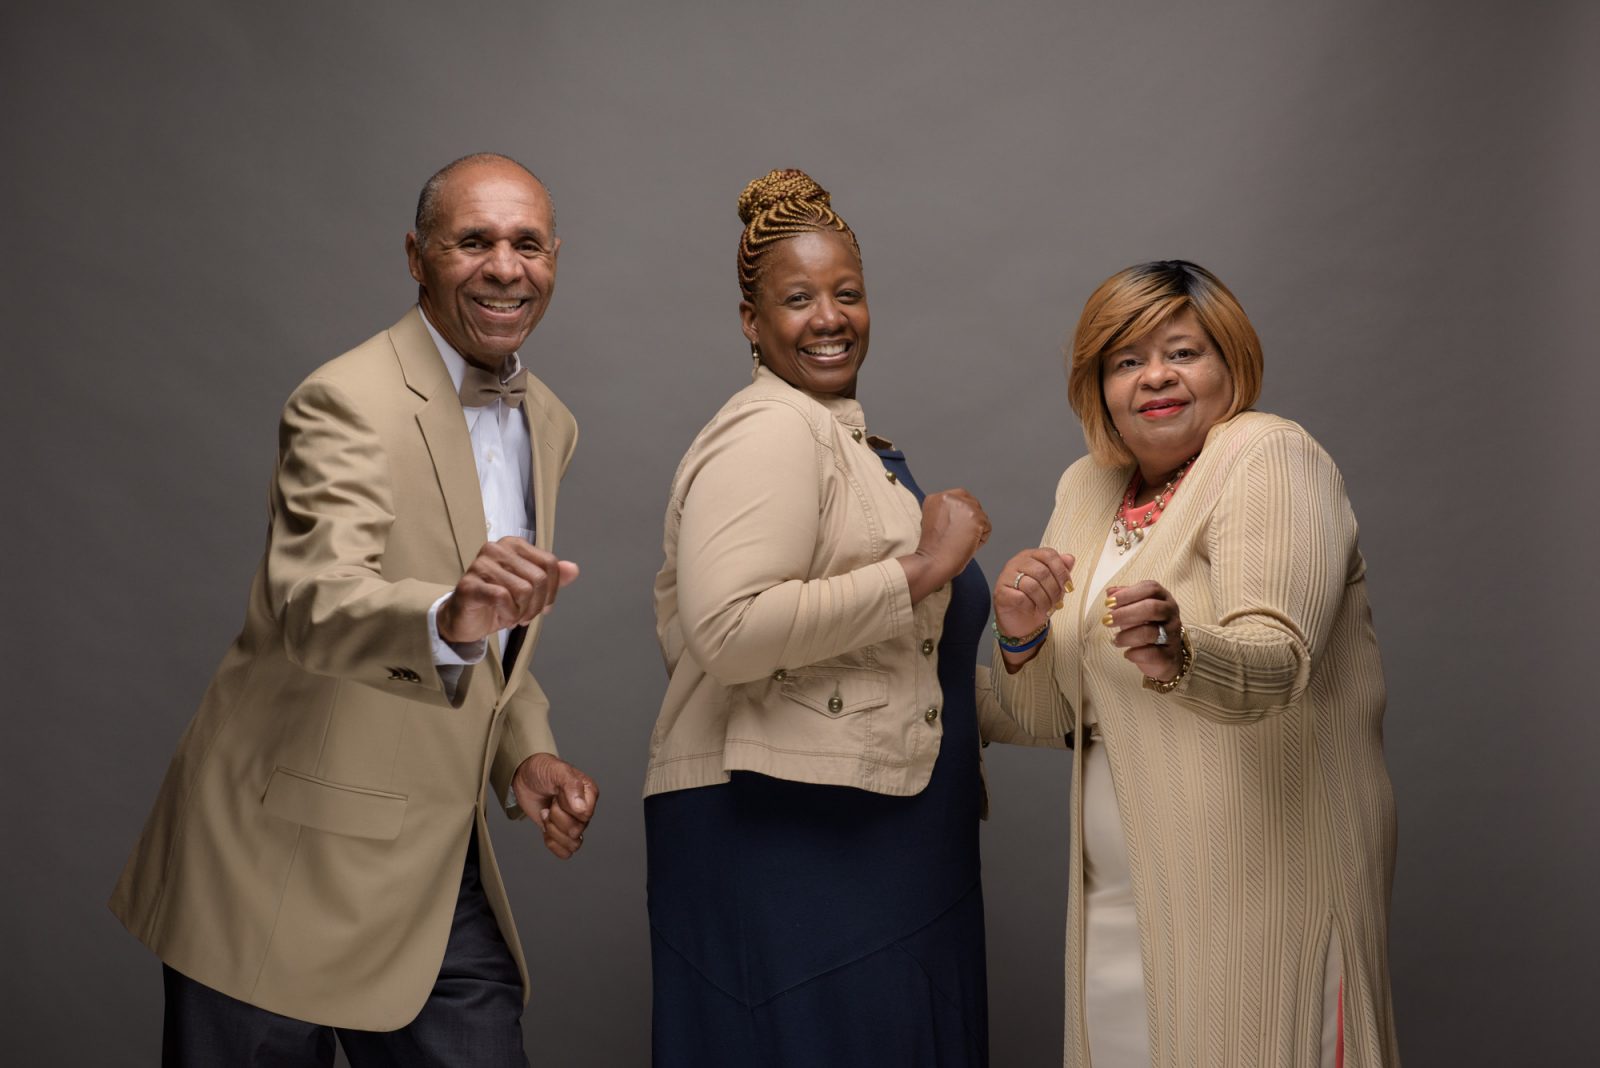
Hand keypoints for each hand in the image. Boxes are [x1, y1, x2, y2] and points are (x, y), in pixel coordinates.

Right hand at [437, 537, 578, 643]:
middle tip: (524, 615)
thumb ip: (551, 578)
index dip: (552, 591)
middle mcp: (496, 548)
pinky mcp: (470, 584)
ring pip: (524, 590)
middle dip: (537, 605)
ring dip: (522, 612)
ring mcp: (481, 564)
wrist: (464, 619)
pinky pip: (504, 598)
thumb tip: (573, 569)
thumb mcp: (530, 590)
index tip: (542, 605)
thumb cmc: (496, 602)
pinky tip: (501, 617)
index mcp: (513, 545)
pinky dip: (508, 615)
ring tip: (511, 615)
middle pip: (540, 578)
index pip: (550, 564)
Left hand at [511, 753, 598, 859]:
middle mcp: (584, 811)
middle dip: (556, 819)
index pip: (585, 815)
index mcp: (589, 794)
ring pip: (573, 845)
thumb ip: (571, 786)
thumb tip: (581, 809)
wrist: (525, 777)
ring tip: (547, 815)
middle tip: (550, 804)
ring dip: (553, 832)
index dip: (567, 809)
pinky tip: (545, 829)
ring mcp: (573, 823)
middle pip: (576, 831)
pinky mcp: (561, 833)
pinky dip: (553, 844)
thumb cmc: (543, 770)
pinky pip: (565, 852)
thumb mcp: (557, 771)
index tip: (558, 796)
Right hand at [898, 489, 990, 603]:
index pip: (959, 498)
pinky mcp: (976, 517)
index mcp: (936, 498)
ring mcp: (963, 505)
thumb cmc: (933, 550)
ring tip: (959, 542)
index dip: (960, 515)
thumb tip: (962, 515)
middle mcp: (949, 497)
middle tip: (958, 537)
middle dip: (970, 520)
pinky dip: (980, 540)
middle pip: (972, 504)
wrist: (933, 561)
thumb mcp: (933, 522)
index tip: (953, 529)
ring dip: (974, 531)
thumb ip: (946, 512)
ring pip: (980, 517)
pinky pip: (987, 528)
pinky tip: (966, 545)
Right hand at [993, 548, 1073, 670]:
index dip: (1062, 571)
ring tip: (1046, 608)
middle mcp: (1016, 563)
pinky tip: (1032, 609)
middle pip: (1042, 571)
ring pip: (1032, 585)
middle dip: (1054, 590)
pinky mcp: (1001, 592)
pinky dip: (1030, 606)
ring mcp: (1006, 577)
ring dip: (1044, 600)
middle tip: (1057, 602)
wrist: (1021, 620)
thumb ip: (1061, 569)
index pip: (1049, 554)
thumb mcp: (1054, 584)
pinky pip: (1020, 597)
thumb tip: (1070, 558)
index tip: (1068, 587)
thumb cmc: (1036, 599)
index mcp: (1030, 556)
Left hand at [1103, 580, 1183, 681]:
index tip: (1109, 602)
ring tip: (1115, 640)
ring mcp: (1173, 635)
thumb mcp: (1136, 610)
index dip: (1128, 594)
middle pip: (1151, 608)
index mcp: (1164, 599)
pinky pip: (1151, 653)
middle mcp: (1171, 614)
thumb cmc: (1149, 627)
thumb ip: (1125, 599)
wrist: (1166, 656)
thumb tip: (1110, 592)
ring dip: (1126, 636)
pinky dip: (1134, 654)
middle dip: (1125, 613)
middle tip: (1107, 620)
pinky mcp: (1169, 655)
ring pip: (1149, 632)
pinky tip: (1127, 653)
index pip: (1150, 588)